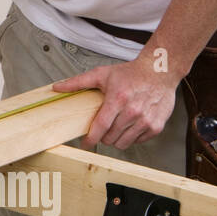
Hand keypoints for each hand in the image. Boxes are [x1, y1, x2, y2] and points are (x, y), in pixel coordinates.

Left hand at [51, 55, 177, 150]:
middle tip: (103, 128)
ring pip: (123, 143)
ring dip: (116, 139)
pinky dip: (131, 137)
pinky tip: (130, 125)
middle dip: (103, 136)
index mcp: (118, 99)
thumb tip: (57, 87)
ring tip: (116, 127)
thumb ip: (78, 82)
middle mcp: (133, 111)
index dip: (90, 139)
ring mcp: (146, 120)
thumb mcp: (102, 74)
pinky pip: (138, 141)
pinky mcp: (156, 126)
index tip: (85, 144)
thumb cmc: (130, 73)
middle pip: (111, 138)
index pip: (101, 127)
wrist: (159, 71)